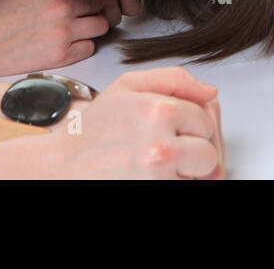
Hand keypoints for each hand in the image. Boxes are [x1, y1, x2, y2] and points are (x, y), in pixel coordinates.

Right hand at [0, 0, 141, 76]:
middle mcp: (63, 5)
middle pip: (104, 3)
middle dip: (97, 6)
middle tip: (86, 10)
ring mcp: (63, 31)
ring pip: (102, 26)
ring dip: (92, 26)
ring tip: (77, 27)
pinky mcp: (60, 56)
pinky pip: (90, 48)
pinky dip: (83, 46)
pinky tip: (67, 42)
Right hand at [47, 67, 224, 178]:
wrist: (63, 166)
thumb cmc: (94, 129)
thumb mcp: (128, 85)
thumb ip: (175, 79)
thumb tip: (210, 91)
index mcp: (159, 110)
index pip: (208, 117)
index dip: (192, 124)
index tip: (172, 129)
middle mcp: (162, 146)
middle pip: (210, 151)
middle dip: (194, 151)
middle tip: (168, 149)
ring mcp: (158, 177)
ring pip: (202, 177)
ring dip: (187, 172)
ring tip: (161, 165)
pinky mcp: (156, 194)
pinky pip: (185, 189)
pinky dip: (177, 183)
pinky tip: (157, 176)